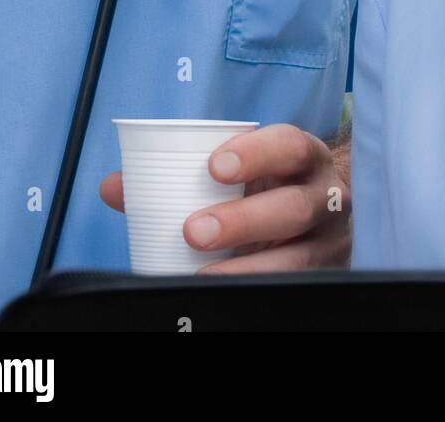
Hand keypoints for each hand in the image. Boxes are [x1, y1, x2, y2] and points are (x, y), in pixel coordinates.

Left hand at [99, 122, 350, 273]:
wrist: (328, 214)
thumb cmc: (272, 186)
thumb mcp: (242, 172)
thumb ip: (180, 175)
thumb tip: (114, 187)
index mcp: (303, 157)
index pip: (288, 145)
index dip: (255, 153)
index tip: (213, 167)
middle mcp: (326, 195)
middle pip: (293, 205)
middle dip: (243, 219)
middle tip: (194, 230)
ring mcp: (330, 240)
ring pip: (300, 256)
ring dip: (249, 267)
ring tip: (203, 275)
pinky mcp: (327, 275)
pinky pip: (301, 287)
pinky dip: (263, 291)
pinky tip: (230, 298)